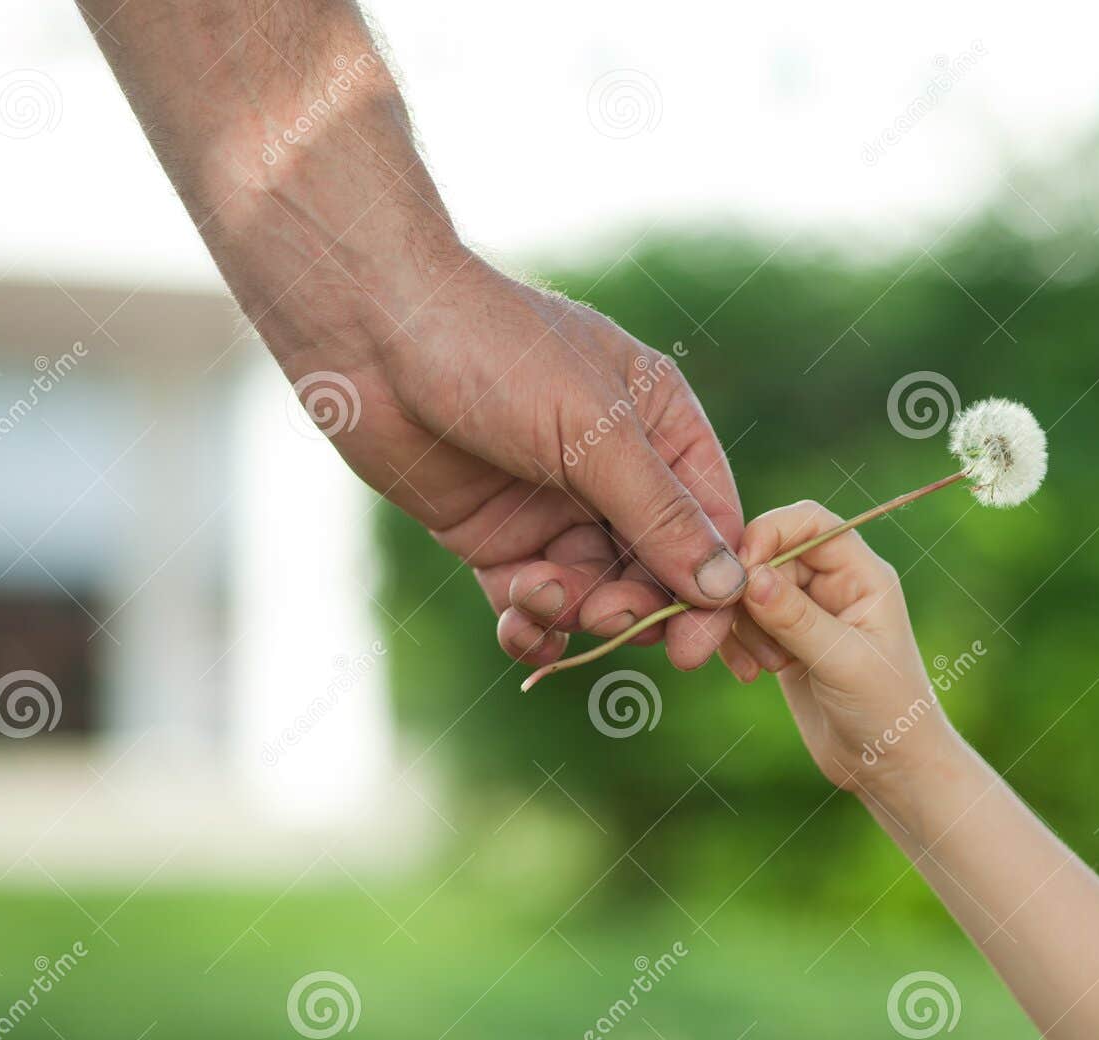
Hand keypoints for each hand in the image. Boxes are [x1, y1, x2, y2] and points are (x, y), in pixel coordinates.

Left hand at [281, 251, 745, 672]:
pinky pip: (533, 603)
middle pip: (658, 571)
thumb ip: (660, 515)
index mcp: (662, 426)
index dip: (712, 591)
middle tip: (607, 615)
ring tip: (537, 594)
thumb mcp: (594, 433)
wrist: (369, 332)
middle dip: (636, 605)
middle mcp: (617, 472)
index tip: (696, 647)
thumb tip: (728, 588)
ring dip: (575, 612)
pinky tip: (517, 627)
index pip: (713, 524)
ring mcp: (556, 507)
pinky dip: (532, 626)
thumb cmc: (496, 354)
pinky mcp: (497, 537)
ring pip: (596, 594)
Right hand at [723, 501, 955, 790]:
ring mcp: (806, 612)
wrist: (888, 768)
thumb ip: (796, 619)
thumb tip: (750, 576)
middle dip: (745, 588)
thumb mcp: (843, 662)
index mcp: (861, 573)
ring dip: (740, 622)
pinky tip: (750, 675)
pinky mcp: (783, 640)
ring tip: (762, 667)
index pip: (808, 522)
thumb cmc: (888, 713)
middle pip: (769, 552)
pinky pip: (742, 621)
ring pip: (748, 588)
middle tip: (735, 630)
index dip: (769, 533)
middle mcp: (833, 583)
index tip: (740, 571)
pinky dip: (734, 642)